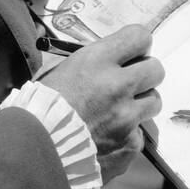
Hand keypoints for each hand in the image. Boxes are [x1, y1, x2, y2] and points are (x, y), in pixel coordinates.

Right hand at [41, 25, 163, 182]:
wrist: (33, 151)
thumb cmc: (40, 108)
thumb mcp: (57, 70)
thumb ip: (89, 60)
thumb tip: (110, 54)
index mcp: (97, 61)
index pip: (140, 37)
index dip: (137, 44)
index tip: (132, 52)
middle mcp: (117, 86)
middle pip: (156, 69)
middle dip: (144, 74)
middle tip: (130, 82)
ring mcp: (126, 117)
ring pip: (154, 101)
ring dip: (140, 105)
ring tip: (118, 112)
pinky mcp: (130, 144)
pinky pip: (140, 133)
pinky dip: (128, 135)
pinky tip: (108, 138)